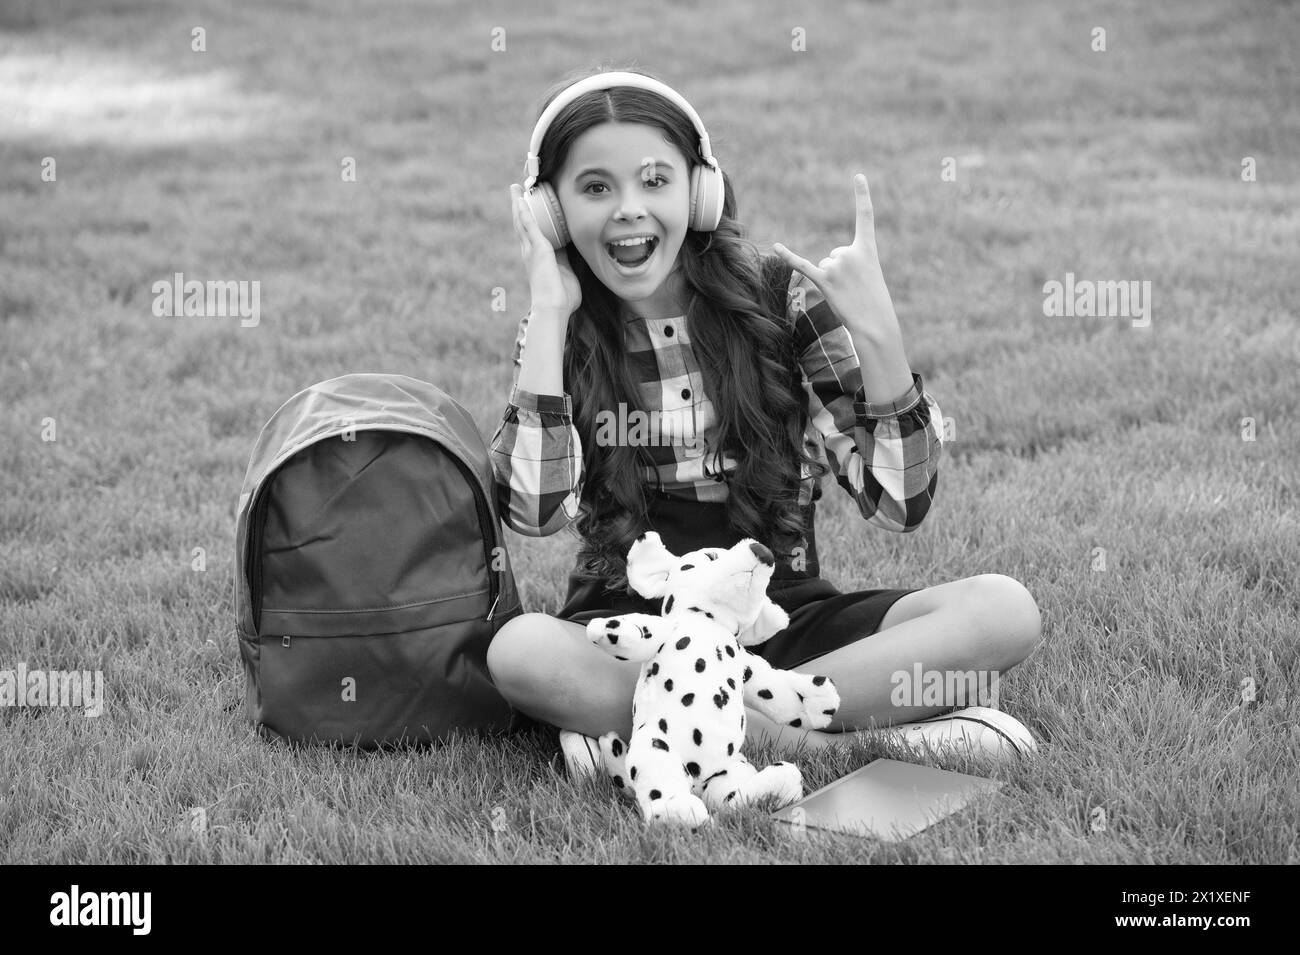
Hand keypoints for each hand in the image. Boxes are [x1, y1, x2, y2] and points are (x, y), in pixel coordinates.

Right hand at [510, 183, 581, 316]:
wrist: (553, 308)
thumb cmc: (561, 299)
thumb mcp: (566, 274)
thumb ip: (567, 262)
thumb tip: (572, 253)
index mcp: (537, 258)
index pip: (532, 234)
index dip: (529, 220)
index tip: (528, 207)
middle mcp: (530, 252)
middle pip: (522, 224)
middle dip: (519, 207)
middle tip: (516, 191)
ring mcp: (531, 249)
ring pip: (522, 221)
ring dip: (518, 203)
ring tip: (515, 188)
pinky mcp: (536, 248)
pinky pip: (528, 225)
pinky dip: (523, 211)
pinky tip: (520, 198)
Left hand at [773, 173, 899, 340]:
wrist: (875, 324)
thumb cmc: (873, 301)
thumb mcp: (868, 275)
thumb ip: (848, 262)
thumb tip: (826, 263)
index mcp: (867, 248)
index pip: (866, 216)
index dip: (862, 195)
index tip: (858, 176)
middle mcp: (851, 253)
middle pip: (834, 255)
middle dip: (842, 273)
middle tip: (856, 289)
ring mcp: (837, 267)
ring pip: (823, 266)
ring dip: (832, 282)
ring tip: (847, 294)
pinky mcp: (823, 281)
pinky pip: (801, 265)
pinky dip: (787, 256)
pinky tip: (776, 246)